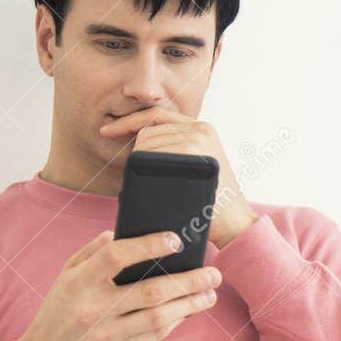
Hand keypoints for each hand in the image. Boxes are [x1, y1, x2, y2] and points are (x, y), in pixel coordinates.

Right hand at [6, 230, 220, 340]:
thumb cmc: (58, 313)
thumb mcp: (65, 277)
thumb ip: (92, 253)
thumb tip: (119, 233)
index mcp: (79, 282)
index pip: (117, 256)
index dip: (150, 245)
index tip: (176, 240)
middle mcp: (94, 309)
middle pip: (152, 291)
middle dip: (189, 280)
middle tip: (214, 272)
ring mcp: (107, 335)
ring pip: (160, 317)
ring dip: (190, 304)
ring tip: (210, 293)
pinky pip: (154, 336)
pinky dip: (175, 322)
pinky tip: (188, 311)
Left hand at [100, 108, 259, 246]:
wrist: (235, 223)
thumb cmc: (211, 204)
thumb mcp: (198, 170)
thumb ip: (177, 152)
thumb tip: (137, 146)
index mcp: (201, 128)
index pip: (155, 117)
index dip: (127, 122)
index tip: (105, 132)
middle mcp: (200, 128)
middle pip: (147, 133)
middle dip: (133, 152)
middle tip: (137, 178)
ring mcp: (197, 140)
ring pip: (145, 145)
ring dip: (137, 166)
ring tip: (149, 186)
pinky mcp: (194, 153)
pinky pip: (151, 157)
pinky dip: (142, 169)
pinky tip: (144, 182)